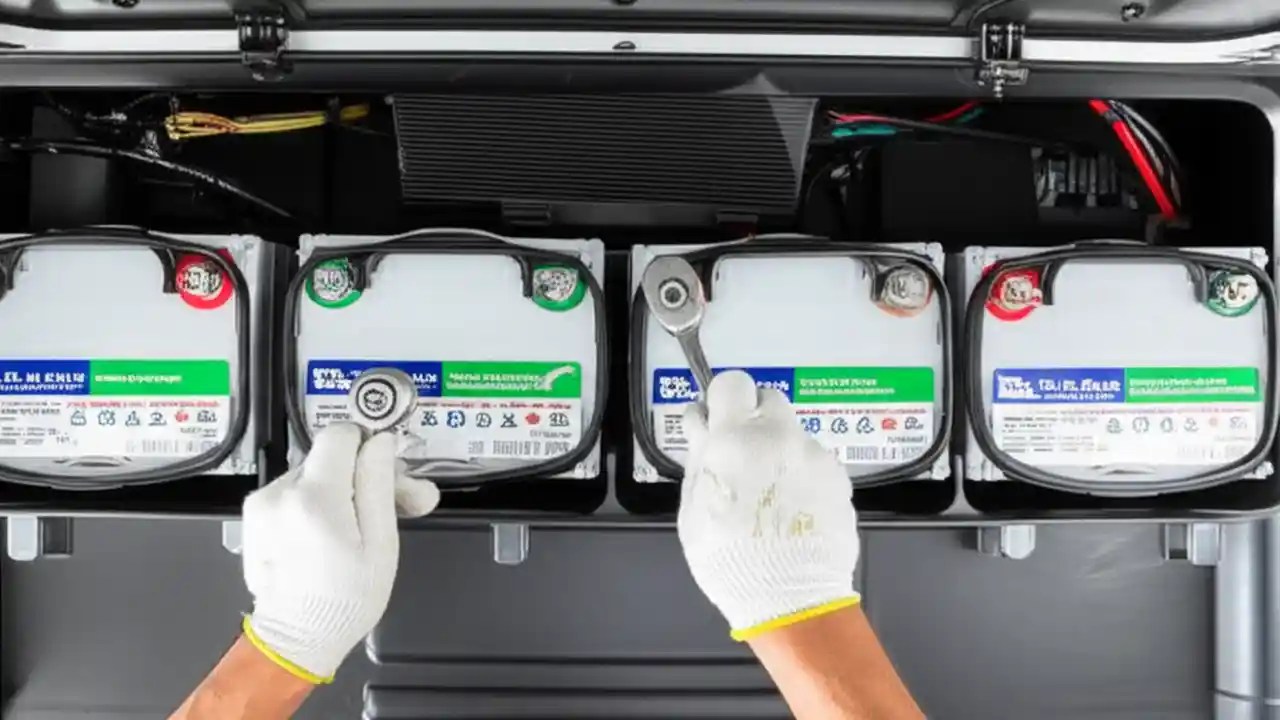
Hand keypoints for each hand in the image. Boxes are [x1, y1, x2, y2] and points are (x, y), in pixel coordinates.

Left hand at [241, 423, 439, 683]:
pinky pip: (294, 494)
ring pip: (313, 475)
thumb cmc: (346, 599)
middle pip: (329, 457)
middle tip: (396, 505)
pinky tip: (329, 536)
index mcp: (314, 497)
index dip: (368, 447)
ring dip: (340, 491)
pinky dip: (315, 505)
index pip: (340, 434)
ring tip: (359, 529)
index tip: (387, 473)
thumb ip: (379, 484)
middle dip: (362, 475)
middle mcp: (279, 492)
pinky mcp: (254, 516)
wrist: (296, 639)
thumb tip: (380, 441)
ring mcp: (261, 504)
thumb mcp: (381, 544)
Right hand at [678, 371, 860, 641]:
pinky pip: (815, 462)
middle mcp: (781, 436)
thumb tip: (701, 423)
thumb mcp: (694, 505)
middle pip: (768, 400)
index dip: (723, 401)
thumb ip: (700, 454)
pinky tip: (795, 509)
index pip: (731, 383)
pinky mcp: (839, 477)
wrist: (791, 597)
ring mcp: (815, 455)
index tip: (719, 422)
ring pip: (794, 434)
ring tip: (772, 496)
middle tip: (743, 456)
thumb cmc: (730, 557)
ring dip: (781, 451)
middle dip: (755, 420)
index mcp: (737, 437)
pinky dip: (804, 476)